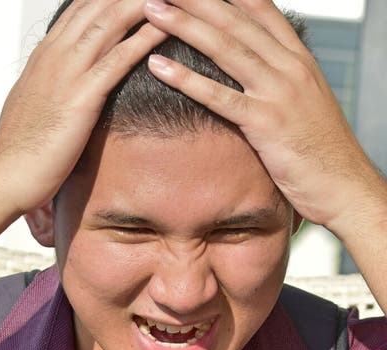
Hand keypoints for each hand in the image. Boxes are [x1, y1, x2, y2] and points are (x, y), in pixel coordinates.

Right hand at [0, 0, 165, 216]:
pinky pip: (118, 60)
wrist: (3, 176)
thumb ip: (51, 87)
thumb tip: (63, 87)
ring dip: (141, 3)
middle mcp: (55, 54)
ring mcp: (66, 72)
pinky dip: (144, 40)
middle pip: (97, 4)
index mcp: (45, 54)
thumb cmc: (19, 151)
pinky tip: (165, 28)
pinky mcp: (80, 98)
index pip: (81, 6)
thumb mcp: (34, 106)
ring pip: (110, 21)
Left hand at [143, 0, 381, 238]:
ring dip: (184, 25)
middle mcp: (289, 66)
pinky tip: (158, 66)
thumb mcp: (304, 106)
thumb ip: (281, 82)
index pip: (259, 8)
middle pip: (236, 19)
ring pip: (225, 47)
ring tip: (151, 9)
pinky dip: (186, 78)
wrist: (343, 185)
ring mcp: (278, 91)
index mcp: (298, 58)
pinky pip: (219, 96)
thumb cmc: (321, 153)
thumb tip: (258, 73)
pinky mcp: (265, 122)